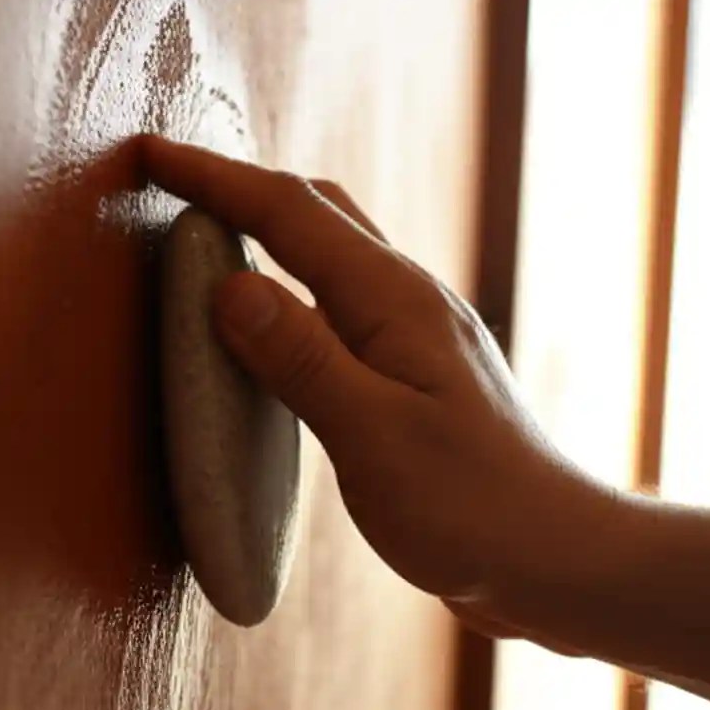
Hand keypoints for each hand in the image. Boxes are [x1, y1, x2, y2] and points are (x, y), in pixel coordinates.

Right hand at [139, 135, 625, 630]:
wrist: (557, 557)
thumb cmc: (475, 508)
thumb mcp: (376, 438)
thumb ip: (302, 360)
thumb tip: (230, 286)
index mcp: (393, 301)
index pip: (289, 212)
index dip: (215, 178)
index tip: (152, 152)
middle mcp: (407, 300)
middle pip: (315, 209)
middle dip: (239, 186)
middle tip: (172, 181)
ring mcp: (413, 332)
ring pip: (328, 250)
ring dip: (266, 226)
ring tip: (207, 230)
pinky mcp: (410, 368)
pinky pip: (336, 297)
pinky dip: (288, 280)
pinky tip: (270, 314)